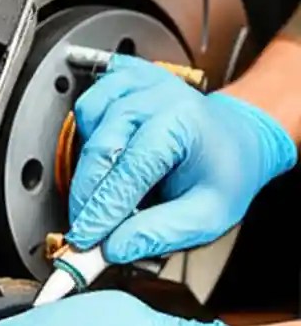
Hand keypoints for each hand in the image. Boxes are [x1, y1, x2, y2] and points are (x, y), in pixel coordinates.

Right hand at [66, 55, 295, 262]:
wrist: (239, 136)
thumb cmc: (227, 170)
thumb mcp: (209, 215)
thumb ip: (161, 232)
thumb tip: (115, 247)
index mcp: (184, 121)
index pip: (130, 169)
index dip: (103, 209)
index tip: (86, 239)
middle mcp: (157, 95)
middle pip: (101, 146)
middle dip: (88, 194)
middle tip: (86, 228)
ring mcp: (137, 82)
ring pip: (88, 123)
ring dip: (88, 161)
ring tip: (110, 185)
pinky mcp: (122, 78)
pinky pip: (87, 107)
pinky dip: (88, 135)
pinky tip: (108, 154)